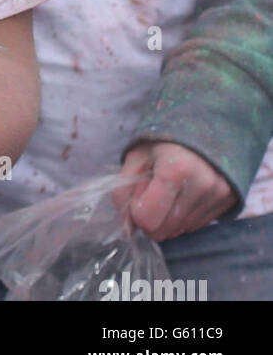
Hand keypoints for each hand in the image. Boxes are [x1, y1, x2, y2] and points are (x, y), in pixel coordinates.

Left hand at [119, 141, 235, 240]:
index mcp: (176, 169)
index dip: (136, 209)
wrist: (203, 123)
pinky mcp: (230, 201)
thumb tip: (127, 230)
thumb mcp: (136, 156)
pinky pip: (197, 225)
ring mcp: (220, 195)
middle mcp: (203, 185)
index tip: (140, 191)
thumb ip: (123, 192)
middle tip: (154, 188)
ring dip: (169, 215)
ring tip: (172, 186)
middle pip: (164, 231)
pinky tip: (186, 191)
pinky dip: (185, 214)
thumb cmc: (164, 138)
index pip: (148, 219)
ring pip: (181, 230)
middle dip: (152, 215)